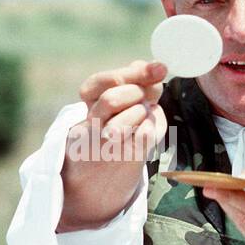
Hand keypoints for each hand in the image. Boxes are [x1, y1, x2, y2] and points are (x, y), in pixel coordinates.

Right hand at [58, 60, 168, 230]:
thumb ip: (132, 80)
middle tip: (148, 93)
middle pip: (113, 98)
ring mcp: (106, 144)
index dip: (131, 73)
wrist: (97, 177)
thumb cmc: (111, 126)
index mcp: (85, 104)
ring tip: (143, 113)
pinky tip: (148, 126)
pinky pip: (149, 133)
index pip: (98, 84)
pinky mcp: (124, 158)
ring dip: (145, 109)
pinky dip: (155, 124)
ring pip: (132, 115)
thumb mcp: (114, 100)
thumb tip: (155, 68)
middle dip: (138, 91)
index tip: (159, 67)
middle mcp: (89, 124)